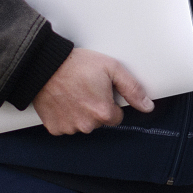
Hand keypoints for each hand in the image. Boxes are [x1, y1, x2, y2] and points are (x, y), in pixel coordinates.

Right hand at [31, 47, 152, 135]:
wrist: (45, 65)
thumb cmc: (77, 65)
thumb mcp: (112, 68)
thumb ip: (132, 89)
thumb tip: (147, 106)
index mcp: (103, 112)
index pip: (116, 117)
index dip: (111, 103)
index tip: (102, 92)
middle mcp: (87, 125)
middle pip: (99, 122)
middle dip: (95, 108)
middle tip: (86, 89)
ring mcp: (69, 128)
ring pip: (82, 125)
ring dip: (80, 113)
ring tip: (73, 93)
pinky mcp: (54, 128)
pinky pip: (65, 126)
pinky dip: (65, 116)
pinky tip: (63, 100)